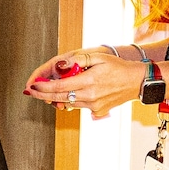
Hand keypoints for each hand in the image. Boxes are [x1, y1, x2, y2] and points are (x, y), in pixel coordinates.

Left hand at [25, 50, 143, 117]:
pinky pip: (79, 106)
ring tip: (46, 91)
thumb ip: (79, 60)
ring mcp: (94, 106)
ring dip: (57, 97)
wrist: (137, 82)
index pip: (60, 86)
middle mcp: (90, 96)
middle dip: (43, 95)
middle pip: (60, 97)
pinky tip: (71, 93)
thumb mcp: (100, 57)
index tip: (33, 86)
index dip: (44, 87)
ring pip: (68, 103)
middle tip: (31, 92)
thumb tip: (62, 64)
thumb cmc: (119, 67)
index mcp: (89, 82)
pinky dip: (72, 100)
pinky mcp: (98, 112)